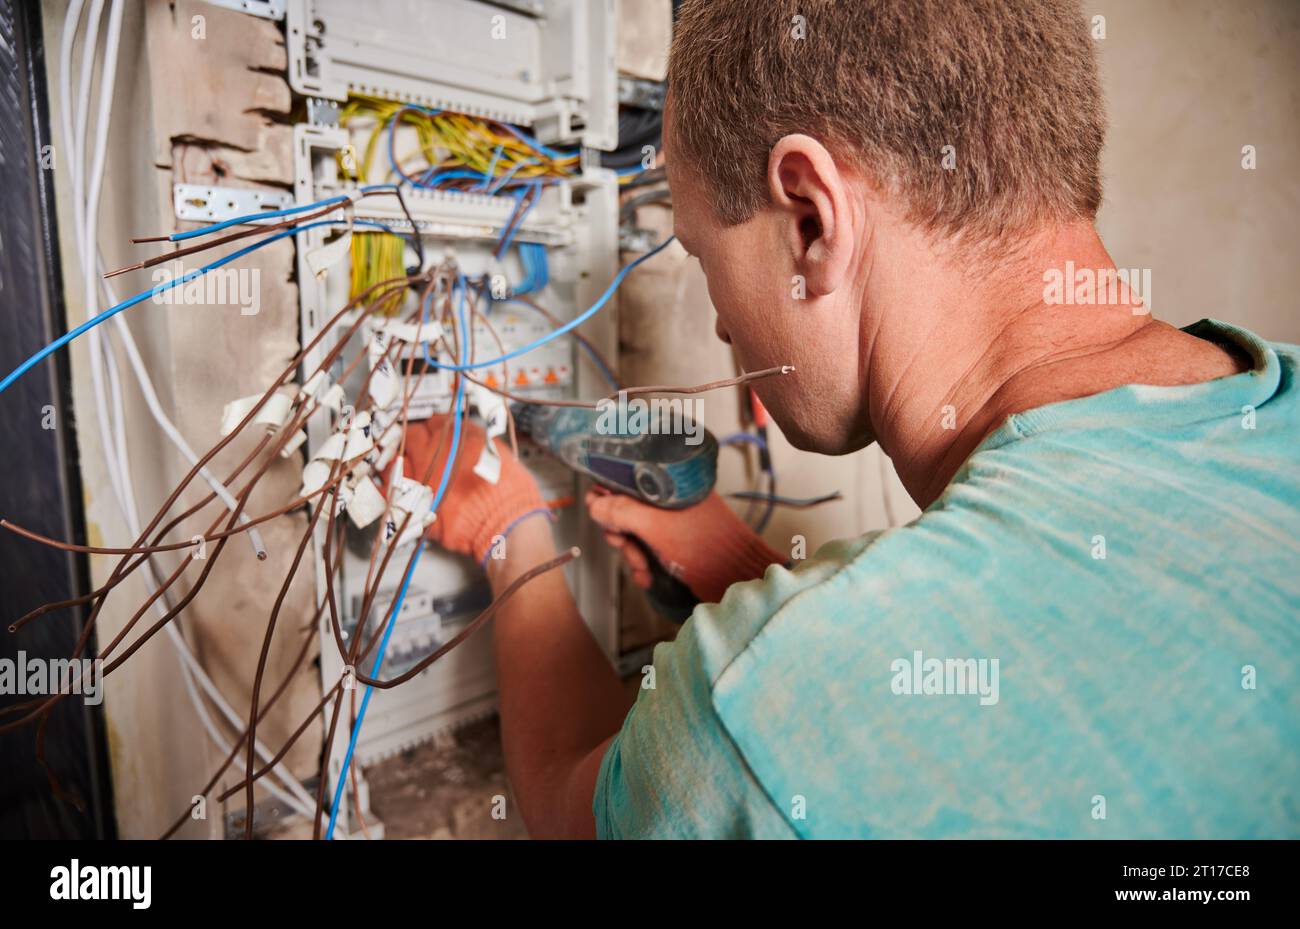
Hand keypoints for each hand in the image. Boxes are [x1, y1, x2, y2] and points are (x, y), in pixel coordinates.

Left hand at [398, 414, 549, 563]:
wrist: (505, 523)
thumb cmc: (507, 490)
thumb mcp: (495, 451)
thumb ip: (473, 437)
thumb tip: (462, 432)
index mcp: (451, 438)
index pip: (435, 421)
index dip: (437, 426)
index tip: (438, 430)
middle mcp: (430, 455)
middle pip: (412, 436)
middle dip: (417, 438)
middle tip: (422, 444)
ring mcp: (419, 480)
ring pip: (396, 462)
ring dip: (400, 460)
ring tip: (405, 464)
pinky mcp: (416, 504)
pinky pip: (392, 492)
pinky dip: (391, 488)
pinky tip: (395, 487)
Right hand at [585, 489, 785, 603]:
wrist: (737, 574)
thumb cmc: (706, 545)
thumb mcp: (655, 526)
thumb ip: (621, 512)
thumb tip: (595, 505)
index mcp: (666, 481)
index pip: (625, 478)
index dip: (606, 496)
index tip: (600, 514)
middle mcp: (667, 497)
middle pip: (624, 507)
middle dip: (619, 531)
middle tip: (623, 543)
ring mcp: (671, 520)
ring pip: (634, 531)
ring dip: (631, 552)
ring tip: (642, 567)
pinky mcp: (674, 541)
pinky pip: (647, 547)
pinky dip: (643, 563)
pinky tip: (648, 577)